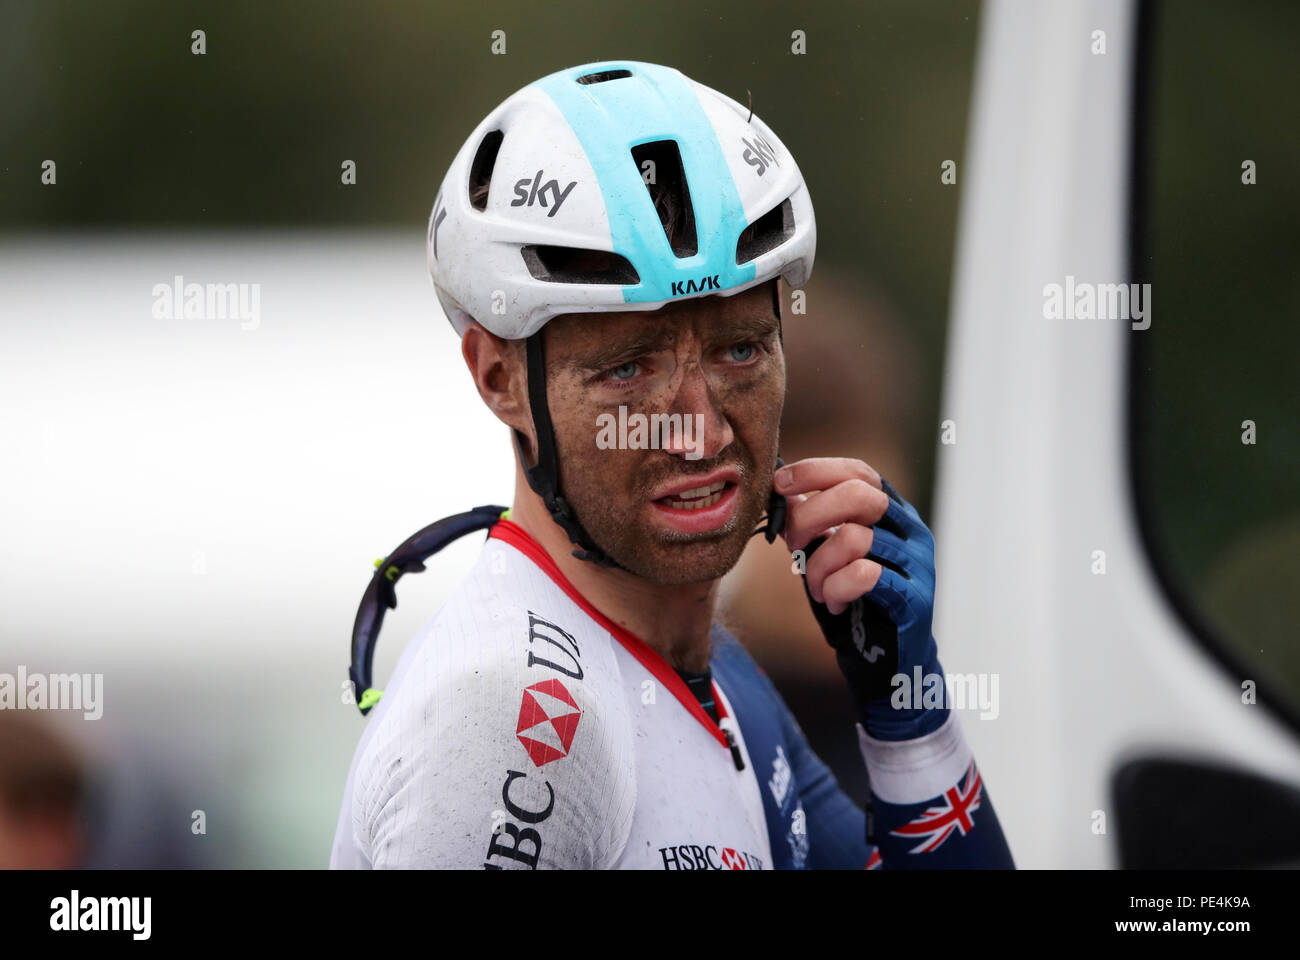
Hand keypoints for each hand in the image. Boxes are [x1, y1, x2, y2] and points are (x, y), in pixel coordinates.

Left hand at [775, 458, 944, 737]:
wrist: (887, 666)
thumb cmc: (855, 605)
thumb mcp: (826, 557)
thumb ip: (811, 527)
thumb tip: (781, 495)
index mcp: (893, 514)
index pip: (859, 472)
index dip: (816, 471)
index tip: (780, 484)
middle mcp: (911, 531)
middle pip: (861, 495)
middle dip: (811, 515)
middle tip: (793, 545)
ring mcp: (918, 564)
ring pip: (856, 538)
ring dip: (819, 565)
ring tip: (817, 588)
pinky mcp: (915, 598)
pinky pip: (866, 575)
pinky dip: (837, 588)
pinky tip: (834, 603)